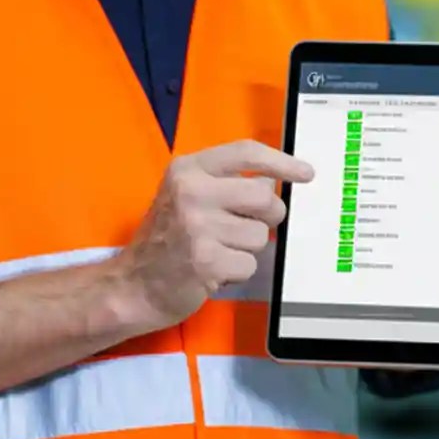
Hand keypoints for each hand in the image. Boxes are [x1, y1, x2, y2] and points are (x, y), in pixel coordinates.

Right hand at [114, 140, 314, 327]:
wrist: (132, 285)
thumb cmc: (166, 239)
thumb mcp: (185, 196)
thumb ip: (224, 183)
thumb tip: (273, 182)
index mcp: (188, 169)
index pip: (245, 153)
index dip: (281, 162)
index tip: (306, 173)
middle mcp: (191, 191)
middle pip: (264, 196)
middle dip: (269, 216)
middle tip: (249, 227)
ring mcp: (198, 226)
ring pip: (260, 234)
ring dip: (246, 248)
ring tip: (218, 250)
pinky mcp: (206, 260)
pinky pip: (250, 263)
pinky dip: (237, 271)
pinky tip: (213, 270)